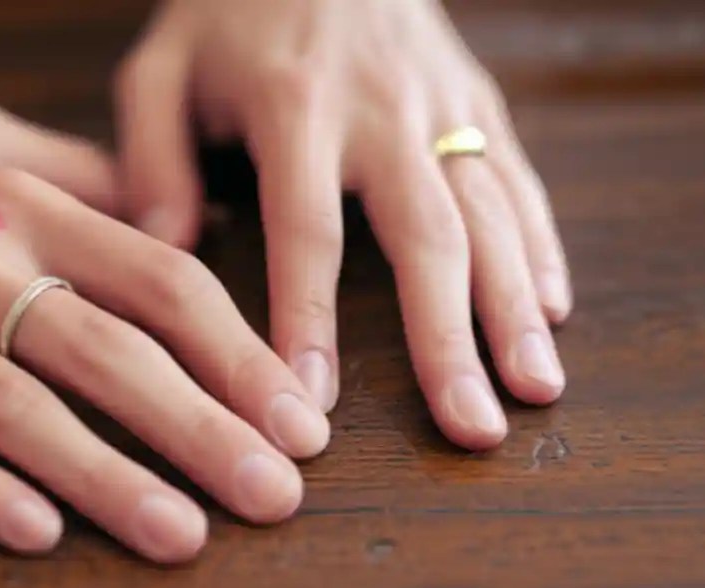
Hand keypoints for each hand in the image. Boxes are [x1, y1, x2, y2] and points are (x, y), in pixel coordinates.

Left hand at [116, 0, 570, 448]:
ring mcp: (442, 102)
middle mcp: (383, 109)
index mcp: (296, 105)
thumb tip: (167, 250)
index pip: (309, 230)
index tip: (311, 402)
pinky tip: (552, 312)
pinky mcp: (478, 98)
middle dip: (450, 339)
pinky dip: (541, 246)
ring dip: (514, 309)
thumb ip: (151, 156)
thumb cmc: (229, 10)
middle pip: (425, 237)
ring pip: (490, 215)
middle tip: (472, 428)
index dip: (312, 319)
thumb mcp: (162, 64)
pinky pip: (517, 179)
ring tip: (535, 389)